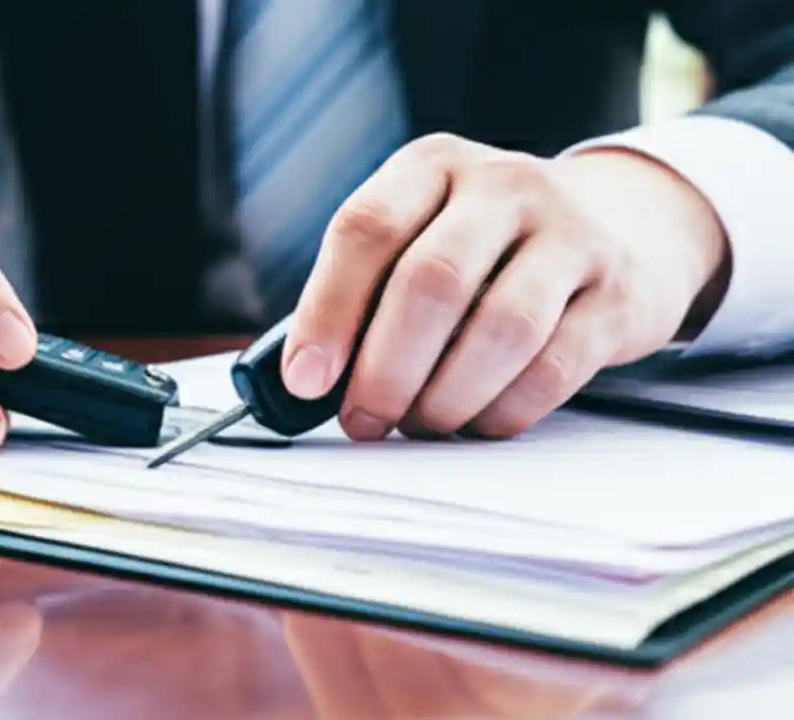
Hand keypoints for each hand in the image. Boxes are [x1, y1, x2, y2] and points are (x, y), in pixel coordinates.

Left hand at [284, 133, 728, 439]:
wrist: (621, 222)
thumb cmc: (487, 247)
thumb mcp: (421, 234)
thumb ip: (364, 294)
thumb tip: (307, 379)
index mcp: (432, 166)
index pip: (367, 229)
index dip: (327, 312)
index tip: (305, 380)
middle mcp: (503, 185)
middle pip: (432, 281)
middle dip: (385, 370)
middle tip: (364, 419)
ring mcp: (570, 232)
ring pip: (500, 328)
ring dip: (447, 397)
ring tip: (422, 424)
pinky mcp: (618, 290)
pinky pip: (554, 366)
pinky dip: (504, 410)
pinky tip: (479, 421)